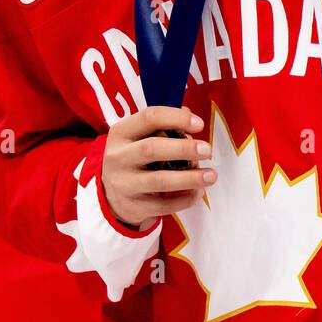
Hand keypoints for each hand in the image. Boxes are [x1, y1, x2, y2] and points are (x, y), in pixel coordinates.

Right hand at [101, 106, 214, 226]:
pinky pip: (162, 205)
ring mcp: (123, 184)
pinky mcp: (132, 206)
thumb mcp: (139, 137)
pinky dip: (184, 199)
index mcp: (121, 133)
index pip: (149, 117)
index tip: (199, 124)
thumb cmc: (134, 158)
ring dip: (189, 178)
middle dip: (184, 149)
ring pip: (159, 180)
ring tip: (210, 175)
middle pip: (152, 149)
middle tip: (207, 150)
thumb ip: (163, 126)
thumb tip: (189, 115)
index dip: (176, 118)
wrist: (111, 194)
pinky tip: (198, 192)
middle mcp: (118, 157)